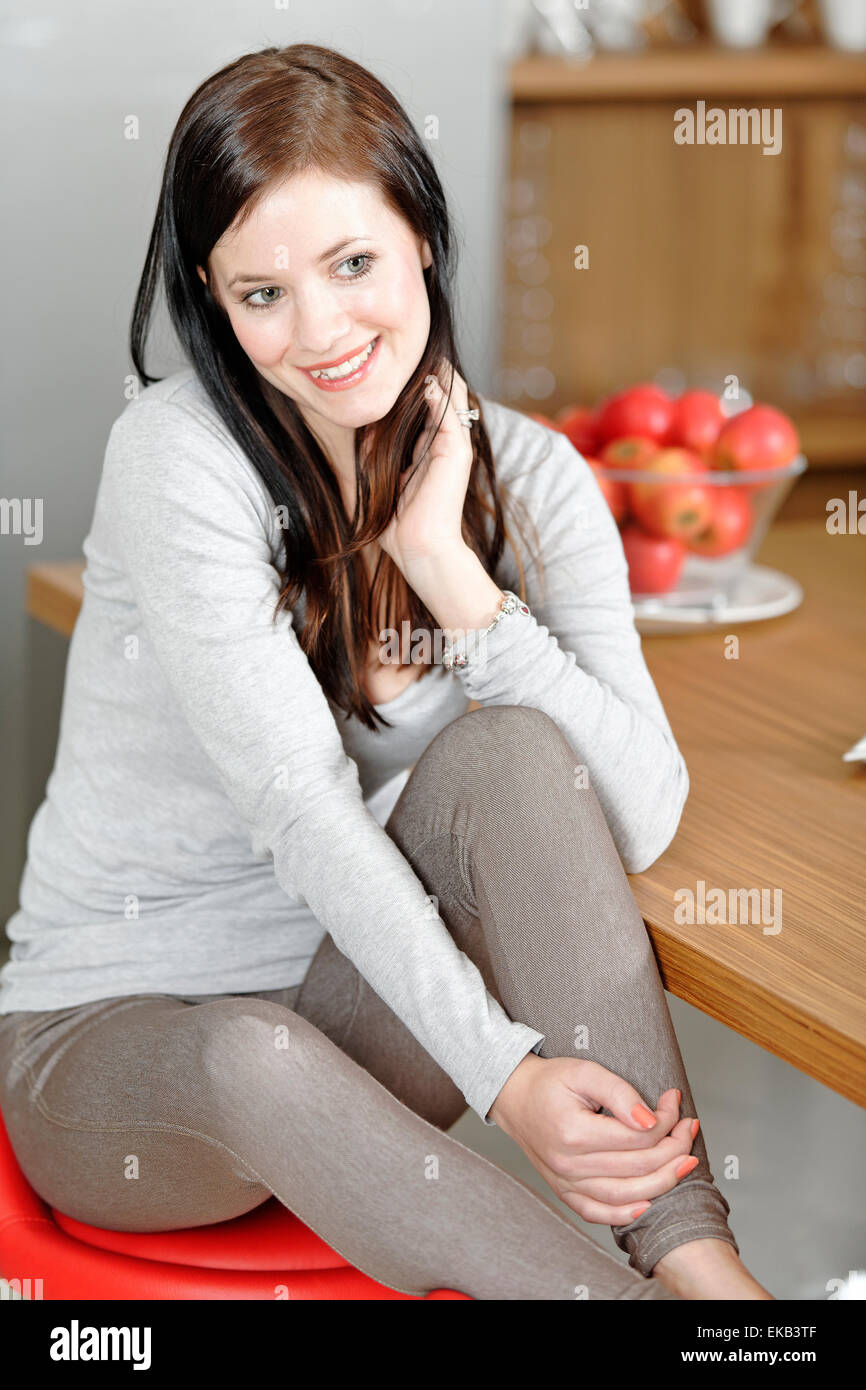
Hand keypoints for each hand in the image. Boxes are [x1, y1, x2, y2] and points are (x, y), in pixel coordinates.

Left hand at [378, 359, 475, 573]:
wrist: (418, 547)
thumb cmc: (399, 521)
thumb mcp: (383, 473)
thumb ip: (379, 447)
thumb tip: (367, 423)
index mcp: (431, 450)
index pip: (428, 406)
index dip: (417, 385)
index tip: (398, 365)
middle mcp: (446, 445)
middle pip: (443, 395)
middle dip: (430, 372)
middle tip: (413, 347)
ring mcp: (455, 447)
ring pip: (451, 398)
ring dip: (438, 375)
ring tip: (423, 352)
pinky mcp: (457, 452)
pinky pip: (449, 414)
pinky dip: (440, 394)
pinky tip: (427, 379)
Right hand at [489, 1054, 698, 1224]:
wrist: (514, 1097)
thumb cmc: (549, 1082)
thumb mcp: (584, 1071)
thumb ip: (619, 1092)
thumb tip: (651, 1120)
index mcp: (573, 1132)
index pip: (637, 1136)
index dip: (666, 1120)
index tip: (674, 1101)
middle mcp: (568, 1164)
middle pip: (638, 1167)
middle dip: (674, 1148)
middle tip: (688, 1128)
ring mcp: (565, 1182)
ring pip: (625, 1195)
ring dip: (663, 1181)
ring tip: (684, 1162)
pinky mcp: (563, 1191)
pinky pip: (597, 1213)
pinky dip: (625, 1213)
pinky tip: (648, 1203)